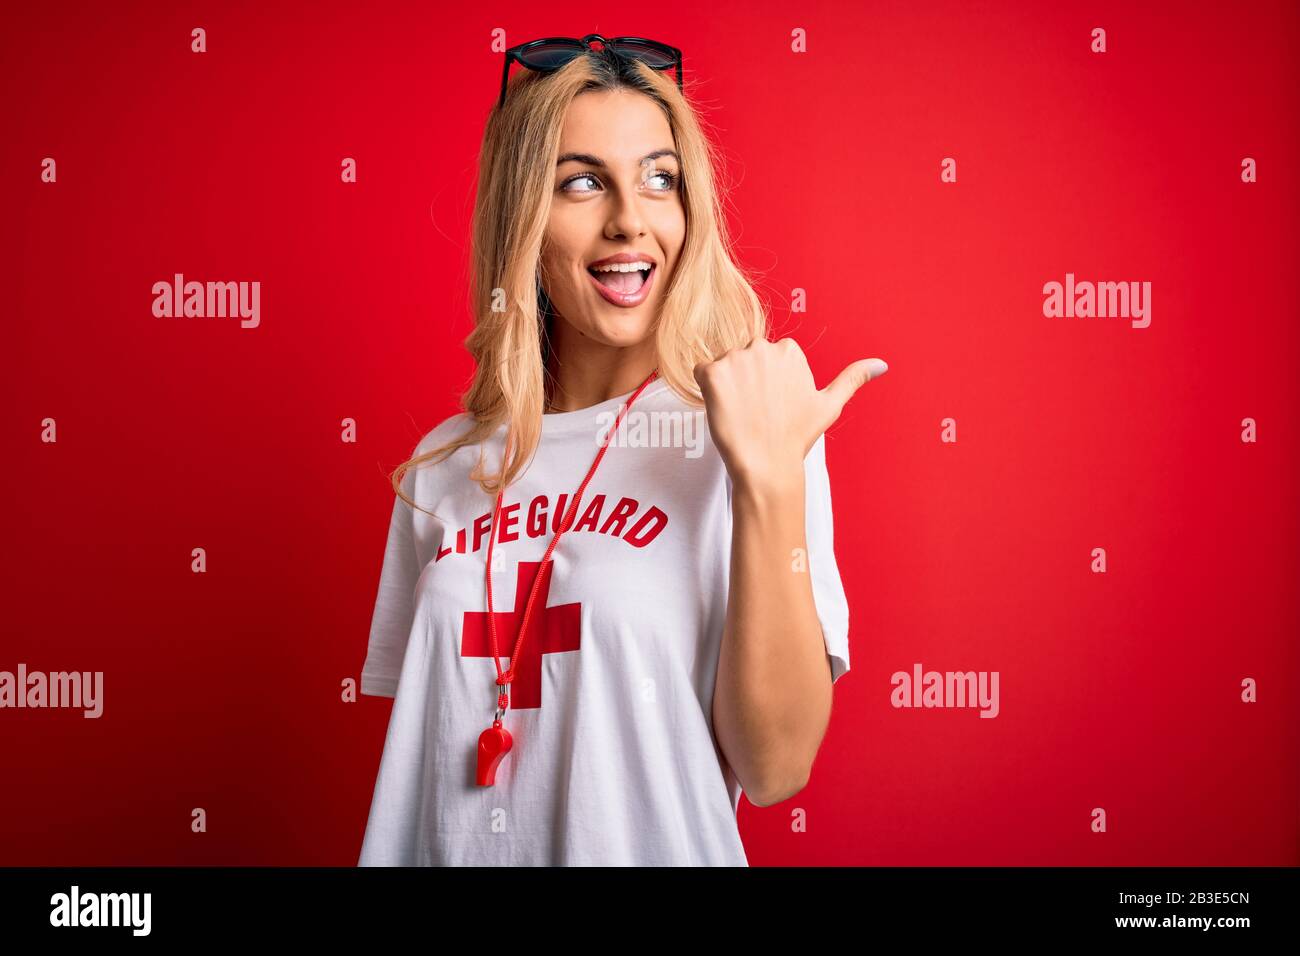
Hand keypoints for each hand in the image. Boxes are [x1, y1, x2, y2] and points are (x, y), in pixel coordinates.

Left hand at [692, 337, 887, 488]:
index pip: (765, 359)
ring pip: (723, 367)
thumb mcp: (829, 405)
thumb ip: (852, 379)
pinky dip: (707, 392)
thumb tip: (882, 365)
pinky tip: (723, 411)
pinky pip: (701, 374)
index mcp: (789, 350)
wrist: (767, 465)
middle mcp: (763, 347)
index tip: (772, 406)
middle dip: (745, 382)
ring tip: (741, 414)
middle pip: (743, 359)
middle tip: (756, 412)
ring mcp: (736, 359)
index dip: (765, 384)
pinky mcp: (712, 374)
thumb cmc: (796, 438)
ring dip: (727, 388)